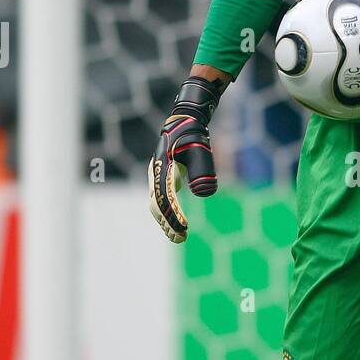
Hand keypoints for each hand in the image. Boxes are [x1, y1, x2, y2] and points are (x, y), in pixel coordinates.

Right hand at [148, 76, 224, 242]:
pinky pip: (160, 199)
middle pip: (157, 204)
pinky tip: (175, 224)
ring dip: (166, 221)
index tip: (183, 228)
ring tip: (178, 236)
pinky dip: (166, 213)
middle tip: (180, 238)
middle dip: (167, 223)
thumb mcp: (200, 150)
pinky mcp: (161, 178)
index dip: (173, 215)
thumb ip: (202, 170)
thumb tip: (203, 194)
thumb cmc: (193, 134)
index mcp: (163, 166)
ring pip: (156, 203)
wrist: (183, 121)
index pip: (165, 197)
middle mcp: (155, 172)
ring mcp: (156, 175)